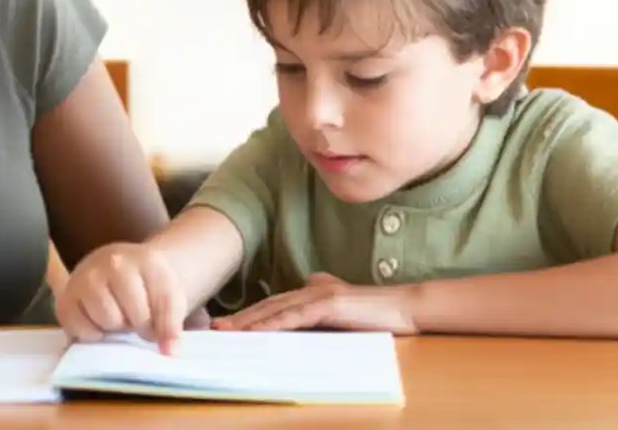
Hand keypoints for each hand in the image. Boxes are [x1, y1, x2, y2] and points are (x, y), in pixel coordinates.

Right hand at [56, 242, 188, 353]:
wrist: (125, 266)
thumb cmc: (148, 286)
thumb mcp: (170, 298)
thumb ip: (171, 324)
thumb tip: (168, 351)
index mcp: (145, 261)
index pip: (160, 305)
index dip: (164, 330)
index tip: (163, 339)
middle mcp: (112, 262)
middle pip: (132, 316)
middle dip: (135, 325)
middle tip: (135, 318)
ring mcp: (85, 276)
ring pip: (106, 322)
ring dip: (114, 328)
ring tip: (118, 316)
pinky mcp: (65, 296)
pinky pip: (79, 328)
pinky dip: (90, 333)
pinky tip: (99, 322)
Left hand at [212, 273, 417, 333]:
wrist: (402, 306)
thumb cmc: (374, 310)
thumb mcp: (343, 302)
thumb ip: (324, 295)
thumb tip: (311, 286)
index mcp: (311, 291)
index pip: (272, 304)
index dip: (249, 314)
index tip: (227, 325)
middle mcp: (310, 289)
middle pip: (267, 305)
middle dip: (241, 318)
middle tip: (215, 329)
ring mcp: (318, 295)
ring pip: (276, 310)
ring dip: (250, 321)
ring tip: (228, 331)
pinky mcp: (329, 304)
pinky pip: (295, 316)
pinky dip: (274, 323)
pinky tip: (259, 330)